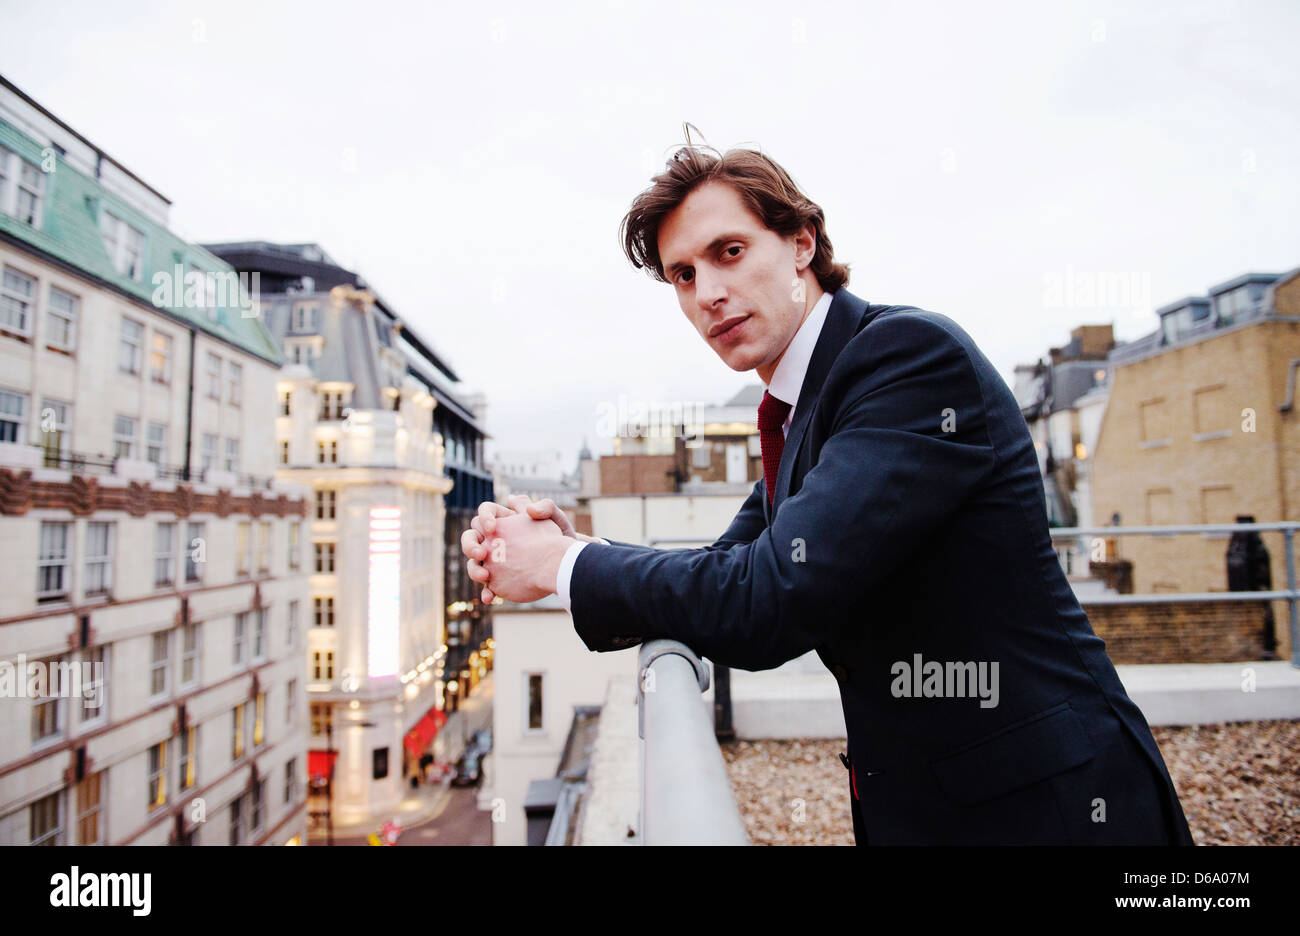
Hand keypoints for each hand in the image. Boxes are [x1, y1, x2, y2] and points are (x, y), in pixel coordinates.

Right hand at [462, 496, 584, 602]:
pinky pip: (487, 586)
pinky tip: (490, 597)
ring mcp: (495, 561)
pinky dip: (485, 592)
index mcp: (506, 521)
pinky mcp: (499, 581)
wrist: (566, 567)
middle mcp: (496, 540)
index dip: (484, 518)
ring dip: (474, 569)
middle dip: (470, 545)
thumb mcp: (556, 520)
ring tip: (485, 576)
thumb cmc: (560, 540)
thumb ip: (543, 507)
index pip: (485, 513)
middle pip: (471, 538)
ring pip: (474, 563)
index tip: (493, 528)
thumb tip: (516, 502)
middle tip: (482, 553)